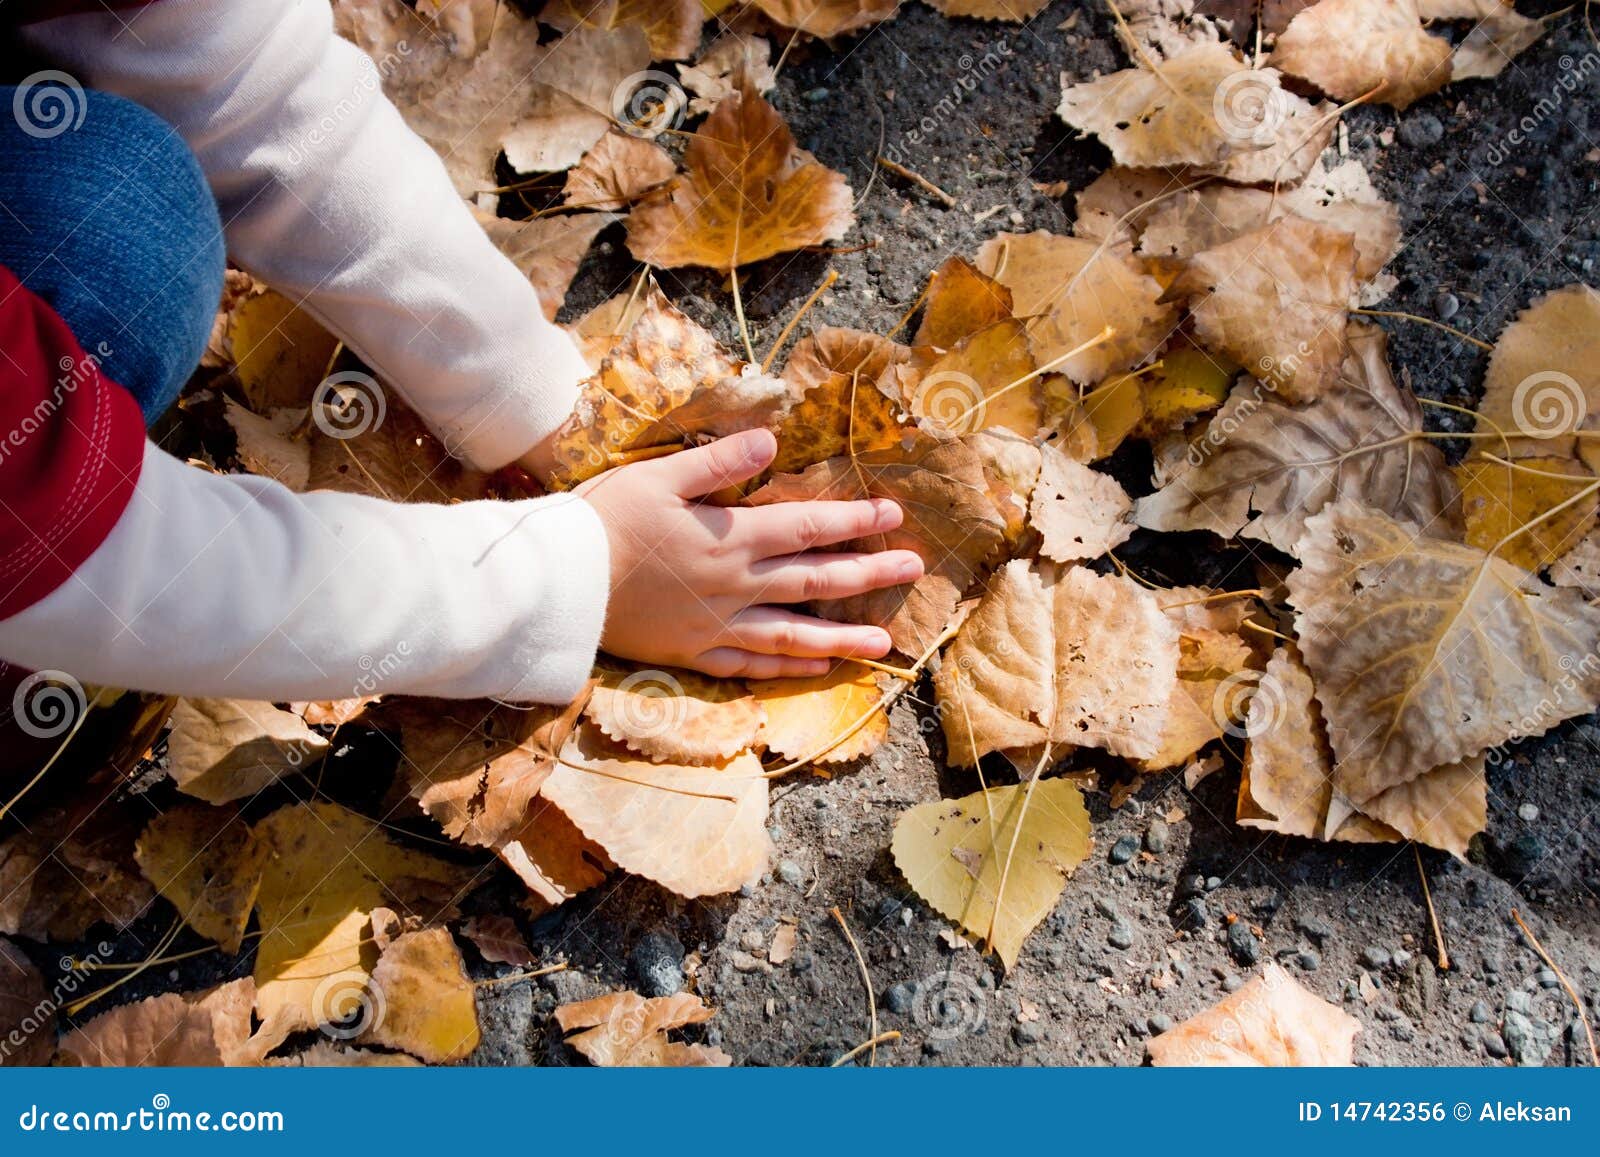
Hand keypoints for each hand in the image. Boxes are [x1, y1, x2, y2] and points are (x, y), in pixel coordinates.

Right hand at [576, 429, 923, 678]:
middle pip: (815, 581)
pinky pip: (751, 667)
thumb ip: (719, 463)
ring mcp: (717, 626)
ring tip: (885, 643)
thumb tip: (772, 439)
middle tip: (912, 569)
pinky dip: (787, 668)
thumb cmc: (604, 520)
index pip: (808, 527)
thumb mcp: (659, 476)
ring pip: (794, 635)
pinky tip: (815, 667)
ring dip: (843, 636)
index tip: (894, 515)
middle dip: (869, 574)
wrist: (561, 582)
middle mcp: (735, 586)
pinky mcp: (693, 654)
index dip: (854, 520)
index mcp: (731, 539)